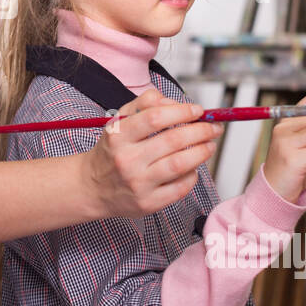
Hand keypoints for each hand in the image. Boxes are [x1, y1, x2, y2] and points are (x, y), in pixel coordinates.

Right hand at [83, 87, 222, 219]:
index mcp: (118, 136)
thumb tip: (174, 102)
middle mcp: (127, 160)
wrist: (92, 188)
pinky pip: (180, 188)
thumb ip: (144, 104)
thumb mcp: (118, 122)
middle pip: (172, 140)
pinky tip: (193, 168)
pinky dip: (192, 176)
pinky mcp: (148, 204)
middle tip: (213, 127)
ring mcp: (138, 184)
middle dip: (200, 131)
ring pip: (180, 165)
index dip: (182, 111)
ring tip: (209, 145)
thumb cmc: (111, 152)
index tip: (198, 110)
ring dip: (202, 152)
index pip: (155, 117)